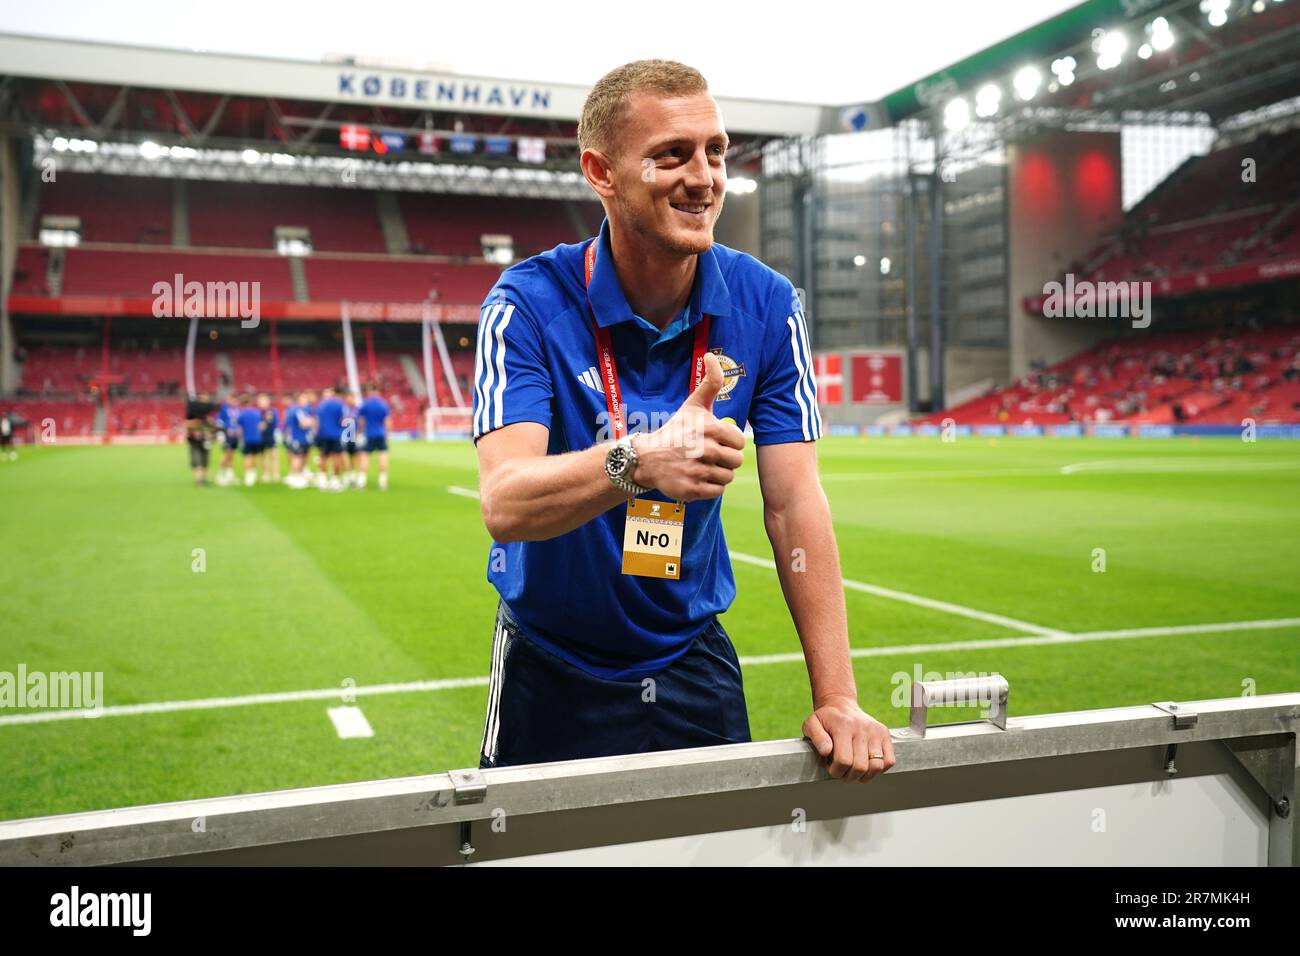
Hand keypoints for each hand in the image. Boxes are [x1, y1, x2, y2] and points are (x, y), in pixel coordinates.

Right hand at [631, 352, 744, 500]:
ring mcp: (698, 470)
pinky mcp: (692, 489)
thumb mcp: (693, 405)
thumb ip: (710, 382)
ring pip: (727, 477)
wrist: (647, 458)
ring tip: (702, 466)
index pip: (739, 441)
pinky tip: (697, 477)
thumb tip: (712, 355)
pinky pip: (717, 491)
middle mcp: (705, 450)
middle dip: (724, 459)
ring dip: (717, 473)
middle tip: (708, 455)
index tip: (714, 441)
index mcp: (710, 428)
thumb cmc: (676, 430)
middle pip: (735, 461)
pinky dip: (710, 487)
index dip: (729, 442)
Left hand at [803, 695, 896, 782]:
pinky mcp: (885, 734)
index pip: (844, 761)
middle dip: (849, 776)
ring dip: (864, 776)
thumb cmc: (825, 719)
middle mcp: (862, 728)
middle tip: (842, 771)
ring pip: (877, 766)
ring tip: (854, 771)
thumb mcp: (811, 724)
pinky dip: (879, 769)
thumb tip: (826, 752)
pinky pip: (889, 761)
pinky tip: (866, 765)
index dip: (836, 771)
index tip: (831, 767)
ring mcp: (876, 731)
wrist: (841, 705)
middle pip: (861, 767)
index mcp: (843, 726)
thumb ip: (817, 738)